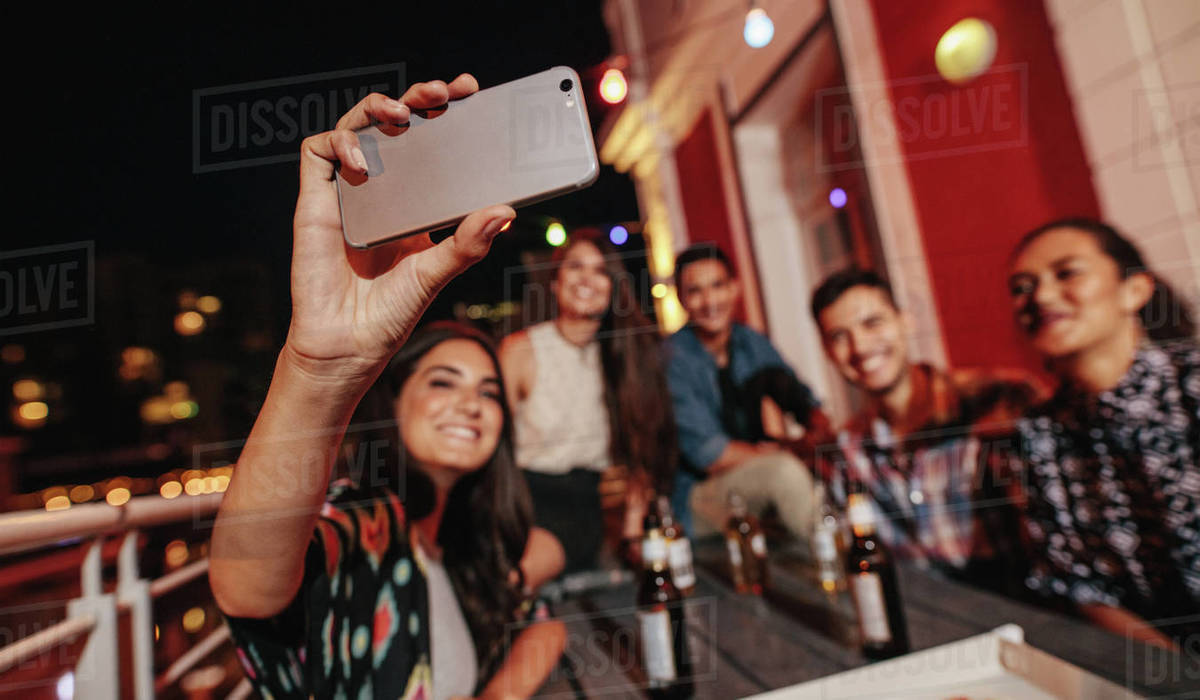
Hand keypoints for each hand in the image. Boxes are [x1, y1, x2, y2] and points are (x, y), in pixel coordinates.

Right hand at [285, 74, 514, 385]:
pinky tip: (361, 161)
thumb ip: (467, 243)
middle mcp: (380, 190)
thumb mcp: (437, 272)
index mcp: (413, 201)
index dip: (445, 113)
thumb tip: (505, 210)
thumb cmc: (390, 314)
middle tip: (443, 92)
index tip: (470, 92)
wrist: (347, 346)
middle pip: (394, 124)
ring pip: (356, 126)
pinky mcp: (316, 201)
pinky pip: (318, 152)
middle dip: (418, 97)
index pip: (430, 143)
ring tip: (402, 114)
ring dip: (377, 107)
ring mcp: (346, 192)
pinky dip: (340, 143)